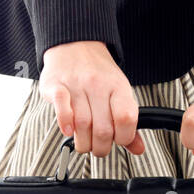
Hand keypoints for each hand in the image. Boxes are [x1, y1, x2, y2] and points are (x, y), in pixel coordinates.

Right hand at [39, 41, 145, 159]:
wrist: (76, 44)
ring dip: (83, 143)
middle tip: (98, 147)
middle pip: (103, 129)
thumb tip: (138, 148)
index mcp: (118, 87)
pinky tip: (68, 130)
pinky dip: (65, 122)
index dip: (124, 137)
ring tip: (84, 143)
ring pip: (82, 124)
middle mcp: (98, 85)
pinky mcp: (56, 85)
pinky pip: (61, 106)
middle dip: (101, 147)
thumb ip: (128, 121)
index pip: (126, 119)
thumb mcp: (119, 92)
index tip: (118, 140)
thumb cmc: (98, 73)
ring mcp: (76, 84)